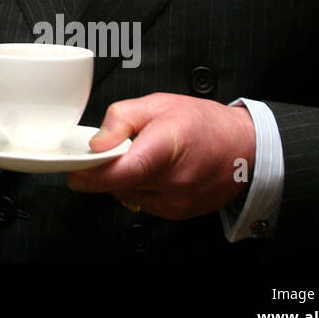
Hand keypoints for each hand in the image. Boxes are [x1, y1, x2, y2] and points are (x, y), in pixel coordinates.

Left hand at [67, 93, 255, 219]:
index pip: (125, 171)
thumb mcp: (157, 104)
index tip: (74, 174)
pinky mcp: (178, 213)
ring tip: (140, 156)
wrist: (244, 148)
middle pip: (120, 185)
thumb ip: (120, 119)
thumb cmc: (203, 123)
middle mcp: (173, 182)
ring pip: (128, 196)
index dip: (95, 175)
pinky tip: (150, 171)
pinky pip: (142, 203)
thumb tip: (96, 143)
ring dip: (122, 180)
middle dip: (105, 170)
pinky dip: (137, 188)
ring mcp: (177, 202)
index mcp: (166, 148)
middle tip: (111, 150)